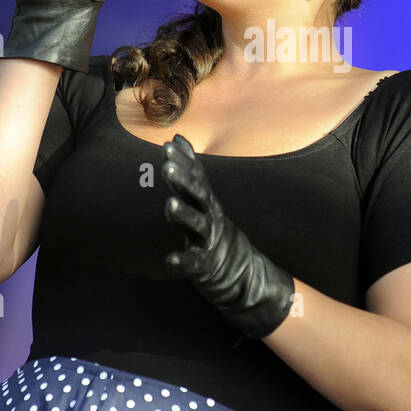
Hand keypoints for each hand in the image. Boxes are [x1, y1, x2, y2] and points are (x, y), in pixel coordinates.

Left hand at [161, 134, 295, 338]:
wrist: (242, 272)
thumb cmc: (213, 229)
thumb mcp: (201, 197)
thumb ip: (189, 170)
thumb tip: (177, 137)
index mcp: (207, 202)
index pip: (196, 177)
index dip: (184, 162)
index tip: (168, 146)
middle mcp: (210, 217)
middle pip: (198, 196)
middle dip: (184, 181)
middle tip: (168, 167)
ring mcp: (208, 241)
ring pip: (197, 226)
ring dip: (184, 215)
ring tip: (169, 205)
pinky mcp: (204, 266)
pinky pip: (193, 263)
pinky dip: (182, 262)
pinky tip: (169, 260)